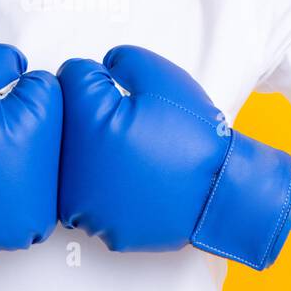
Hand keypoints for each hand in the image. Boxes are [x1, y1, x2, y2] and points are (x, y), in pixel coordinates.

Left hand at [57, 45, 290, 269]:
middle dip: (92, 119)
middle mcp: (75, 168)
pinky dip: (110, 194)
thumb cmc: (195, 134)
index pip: (71, 79)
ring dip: (94, 158)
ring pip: (74, 168)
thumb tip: (100, 67)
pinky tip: (138, 185)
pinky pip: (95, 205)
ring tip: (136, 157)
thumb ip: (121, 59)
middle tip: (133, 127)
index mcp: (85, 121)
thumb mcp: (162, 76)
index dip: (100, 79)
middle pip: (66, 125)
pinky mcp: (104, 231)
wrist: (224, 190)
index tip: (123, 93)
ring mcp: (88, 207)